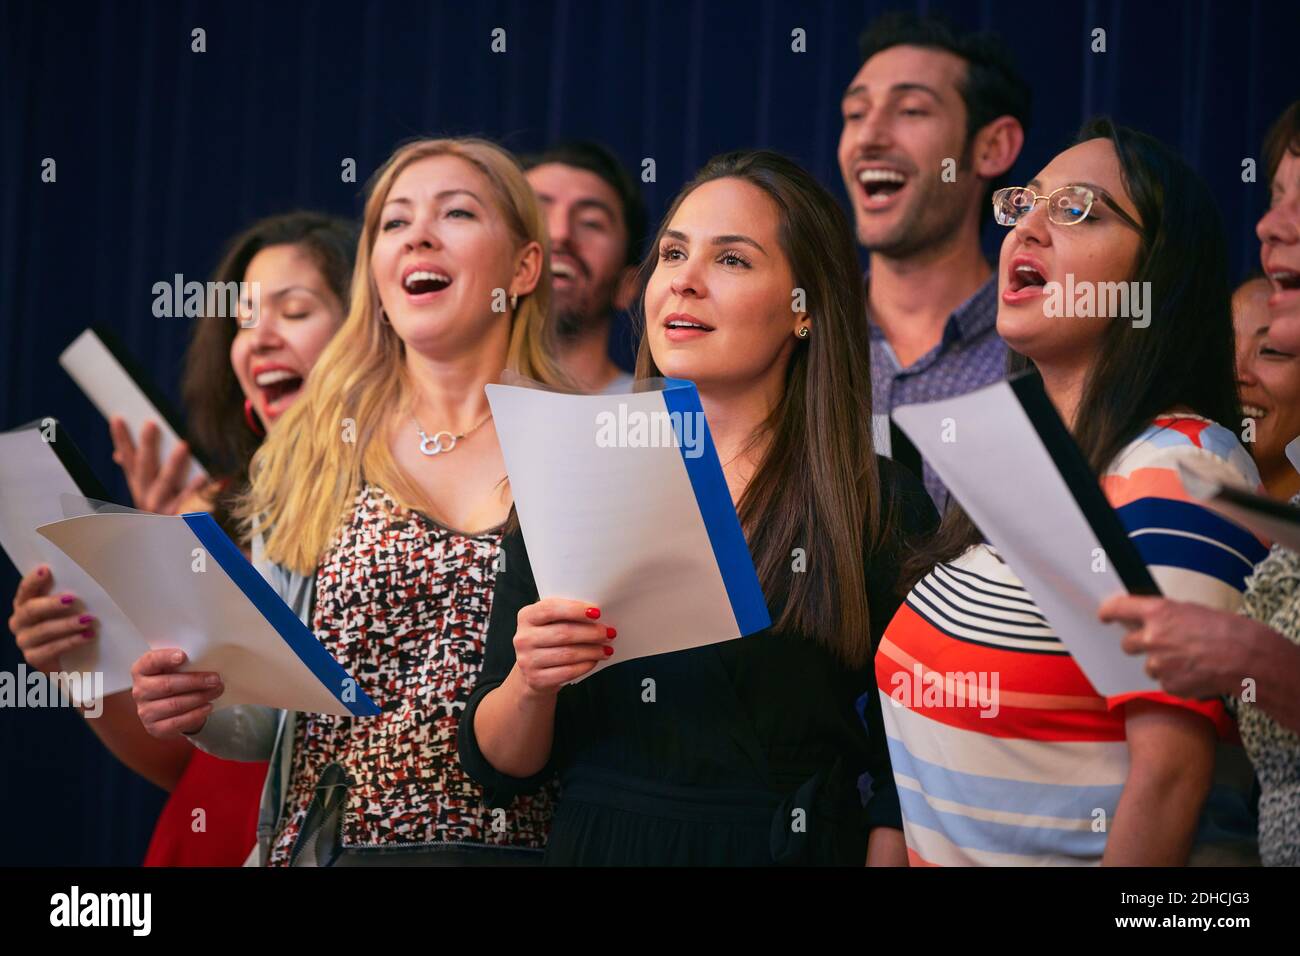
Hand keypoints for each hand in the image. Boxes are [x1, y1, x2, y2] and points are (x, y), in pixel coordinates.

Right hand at [7, 566, 96, 673]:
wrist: (72, 660)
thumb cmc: (71, 625)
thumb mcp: (69, 608)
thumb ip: (68, 595)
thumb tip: (86, 581)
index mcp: (25, 603)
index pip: (26, 589)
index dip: (33, 580)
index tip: (46, 570)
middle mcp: (19, 621)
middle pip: (30, 610)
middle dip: (51, 603)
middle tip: (72, 598)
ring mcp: (24, 641)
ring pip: (42, 630)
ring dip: (66, 624)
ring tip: (88, 620)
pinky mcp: (33, 658)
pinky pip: (50, 649)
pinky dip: (70, 641)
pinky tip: (87, 636)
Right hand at [110, 416, 207, 514]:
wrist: (172, 544)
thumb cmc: (167, 509)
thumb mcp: (149, 491)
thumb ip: (139, 471)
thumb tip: (117, 455)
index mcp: (140, 487)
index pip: (128, 459)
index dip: (121, 439)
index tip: (118, 418)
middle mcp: (147, 497)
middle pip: (144, 468)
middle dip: (146, 445)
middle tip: (150, 424)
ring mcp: (163, 509)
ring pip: (165, 484)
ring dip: (173, 464)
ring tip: (183, 445)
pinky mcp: (181, 519)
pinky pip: (190, 503)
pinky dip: (197, 490)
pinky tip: (204, 477)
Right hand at [131, 649, 223, 737]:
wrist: (173, 707)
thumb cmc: (176, 680)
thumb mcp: (176, 668)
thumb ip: (184, 662)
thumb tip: (206, 659)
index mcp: (142, 670)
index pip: (150, 661)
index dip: (165, 658)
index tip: (183, 656)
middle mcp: (140, 691)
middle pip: (167, 685)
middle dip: (194, 681)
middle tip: (215, 679)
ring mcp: (145, 711)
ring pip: (175, 704)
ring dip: (200, 697)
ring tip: (216, 691)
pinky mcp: (155, 728)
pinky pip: (177, 722)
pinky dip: (196, 714)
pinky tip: (208, 707)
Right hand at [512, 598, 615, 695]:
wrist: (532, 669)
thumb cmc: (548, 638)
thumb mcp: (550, 621)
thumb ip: (567, 613)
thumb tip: (596, 614)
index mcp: (526, 616)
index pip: (550, 609)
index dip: (575, 610)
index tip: (597, 612)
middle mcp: (523, 638)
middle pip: (563, 633)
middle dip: (591, 633)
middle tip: (609, 633)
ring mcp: (527, 660)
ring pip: (568, 654)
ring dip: (592, 651)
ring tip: (607, 649)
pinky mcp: (536, 679)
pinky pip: (567, 672)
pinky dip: (585, 665)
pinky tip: (594, 661)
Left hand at [1098, 594, 1263, 698]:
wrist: (1246, 659)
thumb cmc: (1224, 630)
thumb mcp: (1190, 611)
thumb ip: (1164, 616)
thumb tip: (1147, 620)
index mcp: (1157, 613)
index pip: (1117, 608)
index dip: (1108, 612)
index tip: (1104, 616)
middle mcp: (1152, 638)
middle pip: (1127, 644)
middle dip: (1139, 644)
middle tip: (1159, 644)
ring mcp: (1158, 664)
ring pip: (1149, 666)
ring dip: (1163, 664)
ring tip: (1189, 660)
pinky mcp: (1168, 685)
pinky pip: (1165, 683)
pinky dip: (1177, 680)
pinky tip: (1196, 673)